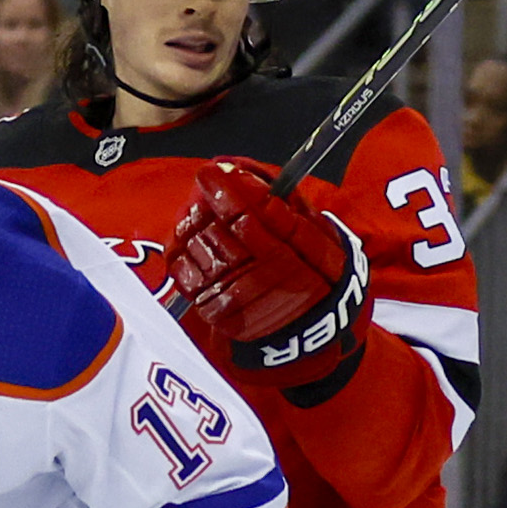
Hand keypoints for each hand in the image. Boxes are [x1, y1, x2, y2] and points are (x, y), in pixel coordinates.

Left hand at [166, 157, 370, 387]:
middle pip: (221, 230)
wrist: (310, 337)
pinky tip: (193, 242)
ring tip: (203, 216)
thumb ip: (290, 208)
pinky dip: (182, 250)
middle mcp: (263, 281)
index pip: (253, 218)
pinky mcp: (216, 312)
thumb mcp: (324, 242)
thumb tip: (249, 175)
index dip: (230, 191)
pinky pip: (183, 272)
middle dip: (210, 203)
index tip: (215, 170)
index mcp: (294, 260)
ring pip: (199, 246)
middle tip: (210, 189)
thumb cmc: (318, 279)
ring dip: (195, 223)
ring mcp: (236, 299)